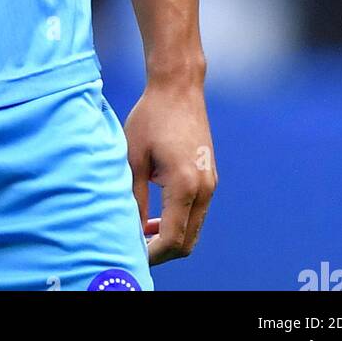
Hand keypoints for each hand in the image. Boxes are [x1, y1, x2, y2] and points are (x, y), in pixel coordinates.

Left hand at [123, 78, 215, 265]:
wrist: (178, 87)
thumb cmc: (150, 117)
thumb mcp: (134, 158)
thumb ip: (134, 197)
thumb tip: (130, 230)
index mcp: (185, 184)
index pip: (173, 237)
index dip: (152, 252)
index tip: (132, 253)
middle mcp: (204, 188)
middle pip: (188, 241)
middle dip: (162, 251)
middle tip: (135, 247)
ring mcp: (211, 184)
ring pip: (194, 229)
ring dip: (170, 236)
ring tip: (142, 230)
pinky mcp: (210, 178)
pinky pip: (197, 213)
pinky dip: (179, 221)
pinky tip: (156, 215)